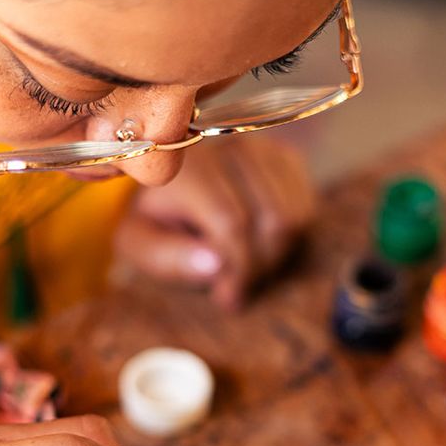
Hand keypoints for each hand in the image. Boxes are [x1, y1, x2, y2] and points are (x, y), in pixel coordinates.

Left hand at [116, 134, 315, 309]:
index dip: (238, 269)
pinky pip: (305, 209)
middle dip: (258, 267)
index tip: (226, 298)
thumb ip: (169, 258)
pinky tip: (258, 245)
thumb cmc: (150, 220)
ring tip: (245, 267)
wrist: (163, 181)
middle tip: (234, 288)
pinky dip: (286, 239)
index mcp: (188, 167)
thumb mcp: (139, 245)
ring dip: (274, 255)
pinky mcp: (283, 158)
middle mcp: (229, 147)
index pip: (233, 223)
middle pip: (271, 222)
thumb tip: (215, 265)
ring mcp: (262, 148)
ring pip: (293, 217)